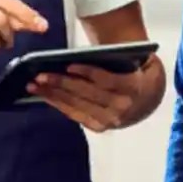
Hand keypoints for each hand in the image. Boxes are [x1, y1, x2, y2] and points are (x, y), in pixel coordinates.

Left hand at [27, 63, 144, 131]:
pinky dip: (58, 104)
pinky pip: (75, 114)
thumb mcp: (134, 60)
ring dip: (53, 95)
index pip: (107, 80)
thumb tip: (84, 53)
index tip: (69, 64)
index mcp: (133, 87)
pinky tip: (44, 95)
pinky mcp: (99, 127)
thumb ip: (118, 56)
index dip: (88, 73)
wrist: (148, 99)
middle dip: (62, 84)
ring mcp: (110, 120)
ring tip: (34, 85)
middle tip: (40, 75)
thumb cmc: (135, 72)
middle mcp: (122, 107)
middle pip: (87, 94)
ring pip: (77, 105)